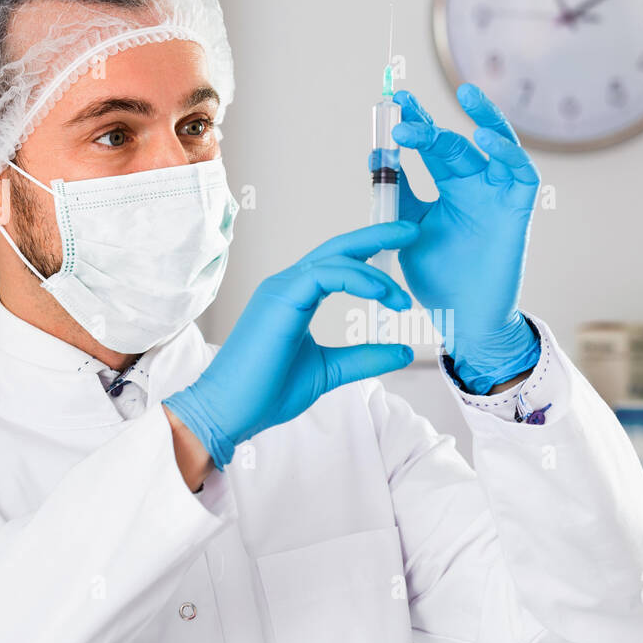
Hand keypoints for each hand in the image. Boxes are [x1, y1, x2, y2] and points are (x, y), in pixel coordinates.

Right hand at [162, 222, 418, 468]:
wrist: (230, 412)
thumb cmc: (268, 392)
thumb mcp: (329, 371)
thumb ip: (364, 357)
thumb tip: (404, 351)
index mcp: (296, 297)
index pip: (338, 263)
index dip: (370, 253)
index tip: (403, 253)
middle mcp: (287, 285)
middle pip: (338, 248)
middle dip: (377, 236)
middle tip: (412, 231)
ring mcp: (281, 289)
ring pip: (334, 259)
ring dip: (374, 273)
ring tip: (402, 297)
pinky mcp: (280, 298)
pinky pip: (324, 275)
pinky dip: (357, 279)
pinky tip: (382, 294)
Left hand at [381, 83, 540, 393]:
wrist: (462, 320)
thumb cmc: (438, 278)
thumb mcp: (407, 231)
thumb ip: (397, 196)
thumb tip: (376, 158)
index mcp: (449, 188)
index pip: (433, 146)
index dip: (417, 122)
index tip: (394, 102)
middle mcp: (476, 186)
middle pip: (457, 143)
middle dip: (431, 125)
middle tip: (404, 109)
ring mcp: (499, 197)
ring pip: (500, 146)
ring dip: (485, 119)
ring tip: (465, 96)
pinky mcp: (518, 213)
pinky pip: (523, 175)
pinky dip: (509, 154)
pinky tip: (486, 140)